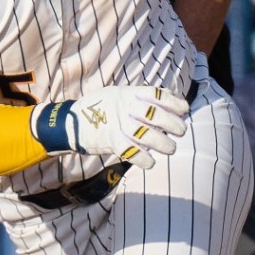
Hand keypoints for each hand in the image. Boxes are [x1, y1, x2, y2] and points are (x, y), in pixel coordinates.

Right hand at [32, 84, 190, 168]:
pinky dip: (145, 159)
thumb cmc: (99, 107)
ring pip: (148, 136)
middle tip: (181, 131)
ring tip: (170, 148)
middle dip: (173, 124)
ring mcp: (119, 126)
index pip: (157, 95)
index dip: (174, 102)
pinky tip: (151, 162)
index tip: (185, 109)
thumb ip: (141, 95)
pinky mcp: (112, 143)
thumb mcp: (118, 93)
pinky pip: (134, 153)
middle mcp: (125, 108)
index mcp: (128, 93)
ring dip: (163, 144)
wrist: (70, 123)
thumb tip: (169, 95)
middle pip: (156, 116)